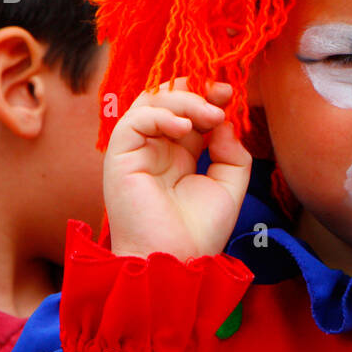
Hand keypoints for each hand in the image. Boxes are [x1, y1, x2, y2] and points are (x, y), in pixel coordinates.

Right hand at [103, 77, 252, 261]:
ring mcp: (137, 151)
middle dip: (195, 90)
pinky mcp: (120, 157)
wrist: (176, 262)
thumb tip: (224, 121)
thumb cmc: (199, 232)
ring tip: (209, 115)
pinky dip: (161, 114)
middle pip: (167, 99)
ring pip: (150, 102)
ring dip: (183, 100)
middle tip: (221, 93)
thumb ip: (231, 152)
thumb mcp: (229, 186)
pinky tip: (185, 127)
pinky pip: (134, 120)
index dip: (207, 96)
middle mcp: (156, 148)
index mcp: (179, 154)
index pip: (188, 110)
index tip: (229, 93)